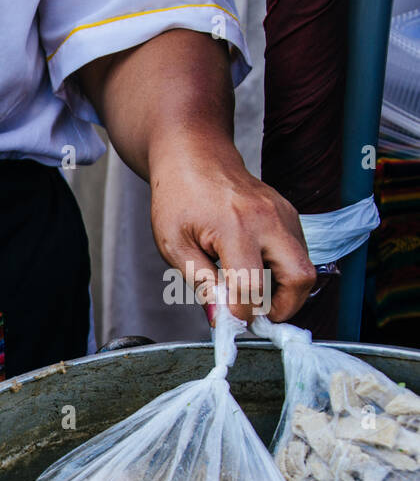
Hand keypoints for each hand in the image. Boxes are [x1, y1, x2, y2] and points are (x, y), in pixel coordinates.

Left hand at [149, 143, 315, 324]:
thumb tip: (221, 318)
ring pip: (305, 266)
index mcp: (235, 227)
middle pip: (301, 277)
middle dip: (285, 307)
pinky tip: (255, 272)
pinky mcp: (289, 214)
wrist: (195, 157)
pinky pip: (298, 251)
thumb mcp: (174, 245)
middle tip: (258, 317)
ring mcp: (284, 214)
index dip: (242, 314)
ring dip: (284, 290)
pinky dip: (283, 271)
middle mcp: (269, 219)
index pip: (251, 286)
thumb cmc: (178, 198)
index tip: (231, 324)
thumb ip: (200, 283)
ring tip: (251, 295)